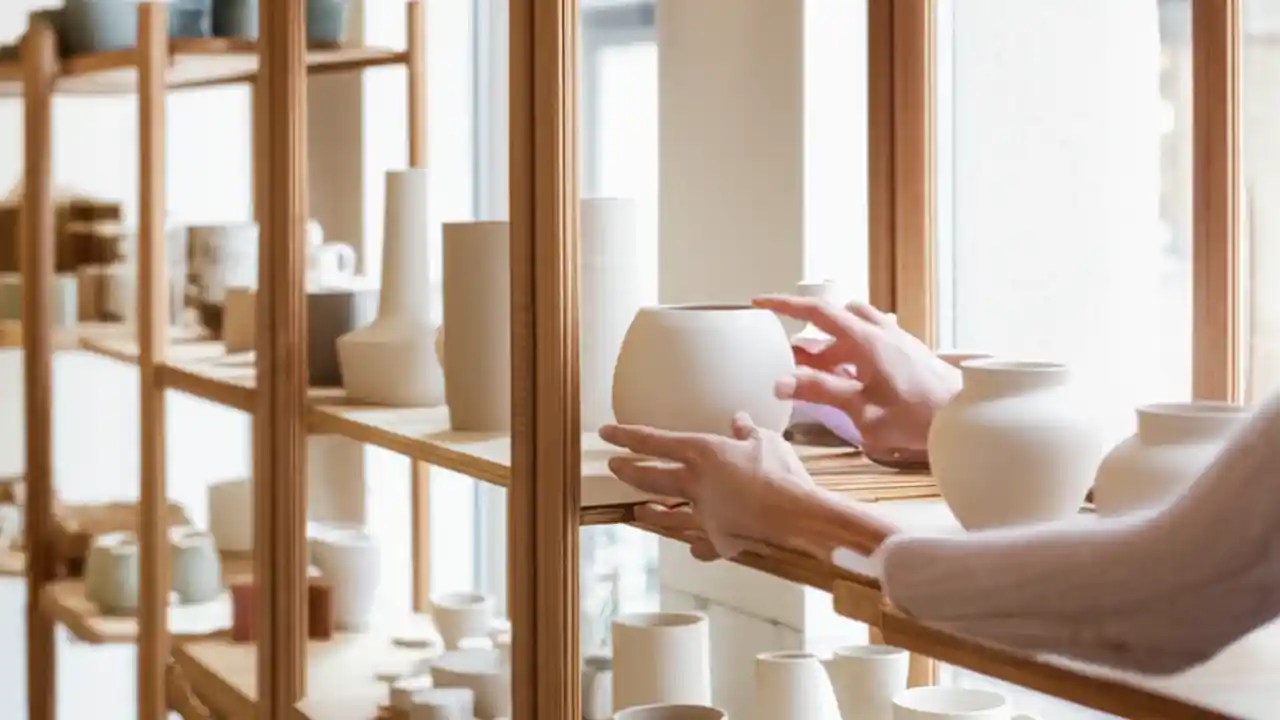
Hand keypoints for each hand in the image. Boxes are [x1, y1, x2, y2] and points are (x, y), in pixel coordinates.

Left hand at [601, 412, 819, 560]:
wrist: (798, 517)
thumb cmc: (782, 473)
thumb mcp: (766, 441)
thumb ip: (747, 431)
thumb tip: (739, 420)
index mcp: (703, 454)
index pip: (654, 441)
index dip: (627, 436)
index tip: (606, 433)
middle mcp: (695, 485)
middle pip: (650, 478)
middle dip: (628, 472)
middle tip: (613, 467)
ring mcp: (704, 516)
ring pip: (668, 515)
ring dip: (652, 513)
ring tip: (640, 512)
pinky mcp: (719, 540)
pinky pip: (703, 542)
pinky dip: (697, 543)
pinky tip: (693, 546)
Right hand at [754, 295, 960, 459]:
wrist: (965, 418)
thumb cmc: (920, 417)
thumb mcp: (863, 410)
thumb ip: (823, 392)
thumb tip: (784, 382)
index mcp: (867, 341)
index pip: (817, 312)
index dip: (785, 305)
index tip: (761, 302)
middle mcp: (881, 332)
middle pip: (831, 322)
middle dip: (808, 341)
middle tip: (792, 363)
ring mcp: (895, 340)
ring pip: (850, 332)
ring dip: (831, 350)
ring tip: (821, 379)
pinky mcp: (905, 351)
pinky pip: (868, 342)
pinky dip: (850, 356)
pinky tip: (851, 382)